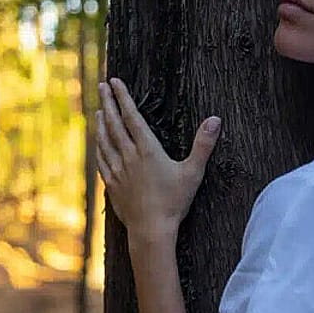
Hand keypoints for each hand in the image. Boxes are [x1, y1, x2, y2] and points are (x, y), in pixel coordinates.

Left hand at [95, 78, 221, 244]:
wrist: (151, 230)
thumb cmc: (174, 202)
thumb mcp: (193, 172)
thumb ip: (203, 145)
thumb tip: (215, 120)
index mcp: (147, 150)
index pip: (132, 116)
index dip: (123, 97)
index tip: (115, 82)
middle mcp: (128, 156)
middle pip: (114, 123)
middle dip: (108, 102)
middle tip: (102, 85)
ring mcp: (117, 170)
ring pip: (105, 140)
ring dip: (101, 123)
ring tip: (99, 109)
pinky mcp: (112, 184)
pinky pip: (102, 159)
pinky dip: (99, 146)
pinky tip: (98, 142)